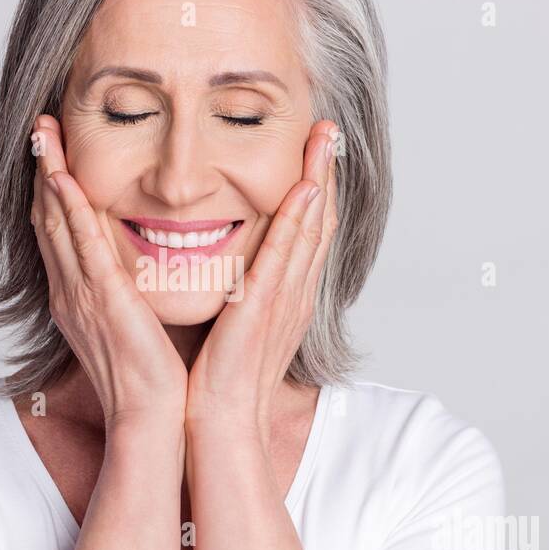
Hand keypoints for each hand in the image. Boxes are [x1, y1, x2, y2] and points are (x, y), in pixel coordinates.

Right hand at [30, 115, 187, 426]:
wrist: (150, 415)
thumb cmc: (149, 377)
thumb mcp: (131, 323)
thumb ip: (126, 293)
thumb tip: (135, 271)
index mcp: (77, 296)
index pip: (60, 230)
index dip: (52, 187)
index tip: (52, 149)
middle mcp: (69, 290)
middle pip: (48, 217)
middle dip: (41, 168)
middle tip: (39, 125)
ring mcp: (80, 294)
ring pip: (57, 221)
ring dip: (48, 173)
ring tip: (43, 132)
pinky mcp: (101, 299)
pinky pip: (81, 245)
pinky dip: (68, 208)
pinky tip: (62, 177)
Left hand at [185, 120, 339, 440]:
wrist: (220, 421)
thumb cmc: (220, 378)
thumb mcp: (237, 323)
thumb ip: (241, 290)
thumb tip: (233, 264)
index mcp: (288, 295)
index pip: (308, 231)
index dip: (316, 188)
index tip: (315, 149)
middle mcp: (295, 292)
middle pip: (319, 221)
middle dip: (325, 172)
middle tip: (328, 127)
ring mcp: (284, 299)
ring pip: (310, 229)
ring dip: (318, 180)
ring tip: (323, 139)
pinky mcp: (264, 308)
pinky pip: (284, 257)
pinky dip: (296, 221)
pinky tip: (304, 189)